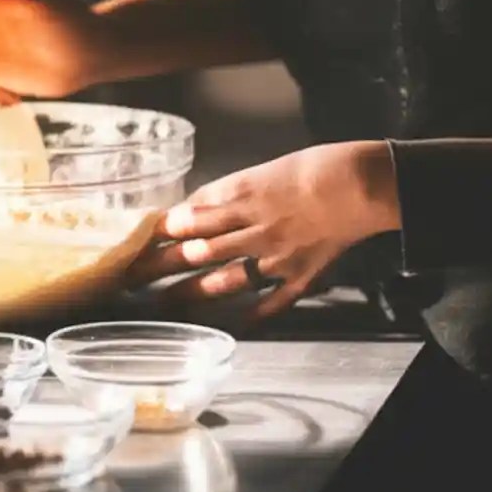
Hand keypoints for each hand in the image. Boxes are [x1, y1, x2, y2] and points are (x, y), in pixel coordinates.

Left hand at [128, 141, 399, 317]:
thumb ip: (228, 193)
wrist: (362, 182)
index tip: (132, 241)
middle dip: (159, 265)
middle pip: (195, 250)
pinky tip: (239, 326)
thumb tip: (194, 208)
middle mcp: (250, 229)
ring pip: (224, 279)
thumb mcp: (264, 170)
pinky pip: (274, 300)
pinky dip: (256, 314)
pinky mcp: (300, 274)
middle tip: (128, 277)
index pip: (188, 218)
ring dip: (190, 292)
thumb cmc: (317, 165)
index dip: (158, 233)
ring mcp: (275, 256)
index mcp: (241, 197)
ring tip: (162, 302)